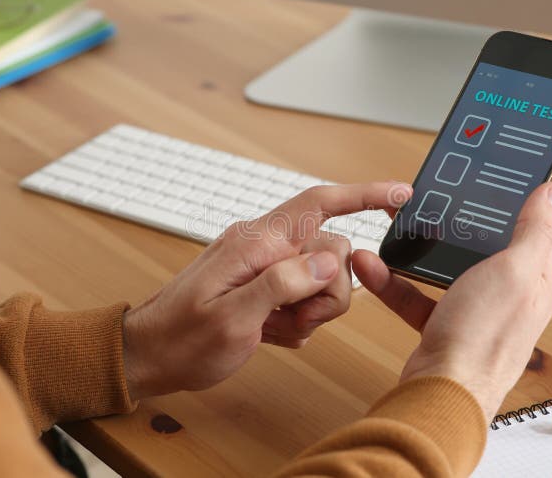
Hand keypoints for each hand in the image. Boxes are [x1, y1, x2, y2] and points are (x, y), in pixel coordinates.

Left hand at [123, 182, 412, 399]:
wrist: (150, 356)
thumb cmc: (180, 338)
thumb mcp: (231, 317)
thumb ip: (280, 284)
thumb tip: (326, 261)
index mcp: (257, 242)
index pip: (319, 203)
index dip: (363, 195)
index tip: (400, 195)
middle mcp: (266, 247)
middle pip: (333, 252)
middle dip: (328, 291)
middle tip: (293, 317)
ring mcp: (268, 267)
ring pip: (325, 280)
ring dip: (311, 312)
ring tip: (274, 328)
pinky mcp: (268, 287)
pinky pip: (308, 298)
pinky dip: (298, 321)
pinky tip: (270, 333)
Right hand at [352, 182, 551, 421]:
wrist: (441, 393)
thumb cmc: (484, 336)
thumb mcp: (514, 270)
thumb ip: (534, 230)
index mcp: (536, 281)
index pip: (531, 230)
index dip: (512, 204)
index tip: (491, 179)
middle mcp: (508, 296)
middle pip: (483, 247)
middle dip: (456, 225)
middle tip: (435, 200)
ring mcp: (475, 312)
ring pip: (444, 269)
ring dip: (417, 251)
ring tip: (395, 229)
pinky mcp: (443, 326)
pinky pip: (417, 295)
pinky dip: (394, 281)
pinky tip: (372, 266)